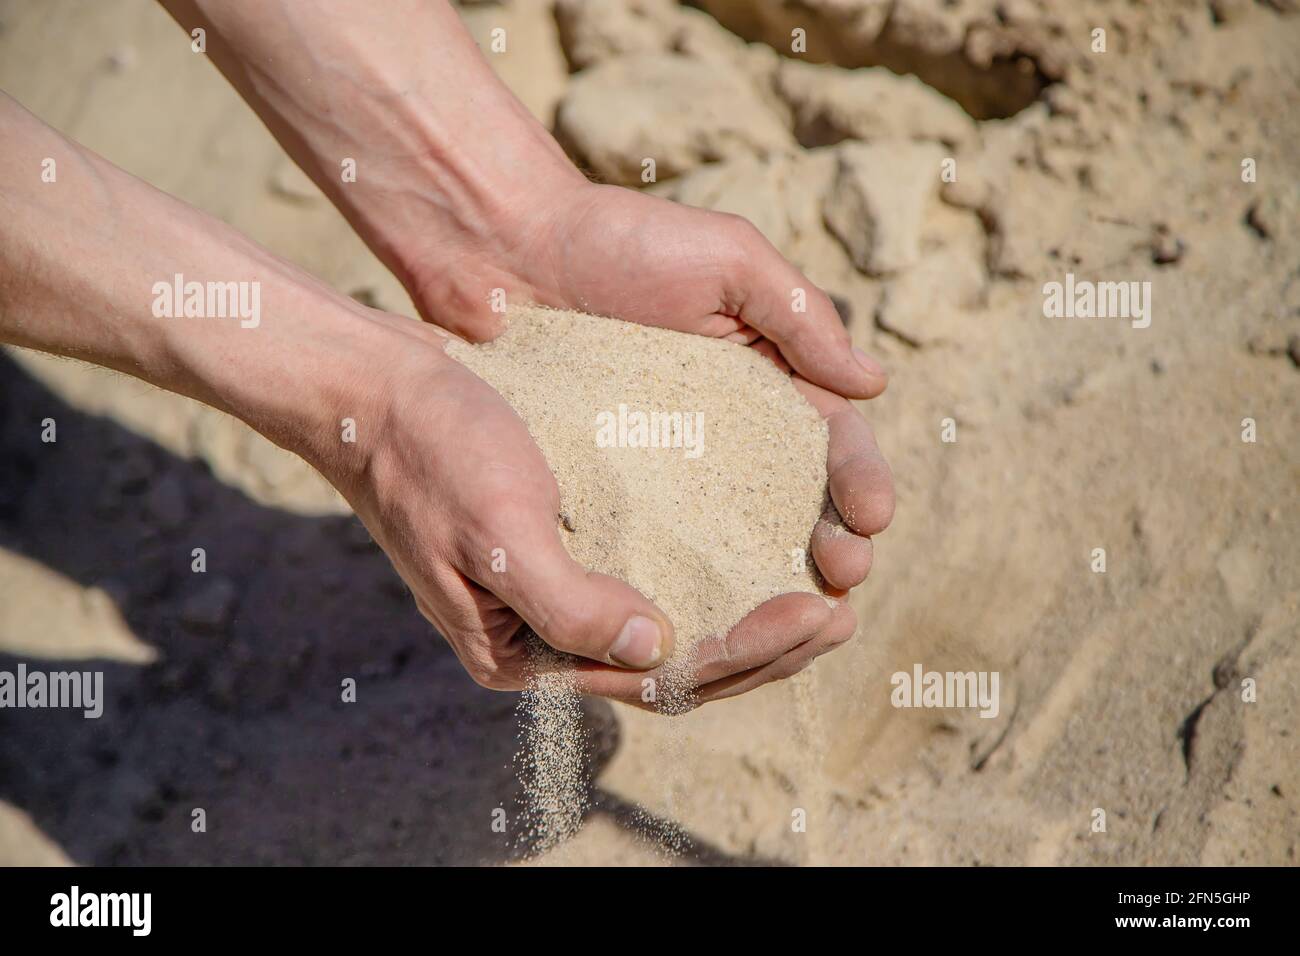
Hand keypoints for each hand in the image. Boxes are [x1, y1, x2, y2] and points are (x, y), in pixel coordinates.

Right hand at [331, 324, 873, 707]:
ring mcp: (560, 592)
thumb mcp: (496, 535)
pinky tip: (760, 547)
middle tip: (842, 613)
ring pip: (676, 624)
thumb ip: (572, 607)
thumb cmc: (432, 455)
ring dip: (747, 614)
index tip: (818, 611)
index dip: (746, 652)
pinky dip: (714, 571)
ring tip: (822, 590)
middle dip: (765, 646)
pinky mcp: (571, 546)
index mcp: (523, 653)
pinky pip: (658, 575)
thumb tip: (657, 648)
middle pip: (677, 665)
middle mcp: (546, 636)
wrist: (379, 393)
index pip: (658, 679)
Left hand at [406, 180, 895, 608]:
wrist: (505, 248)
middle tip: (844, 574)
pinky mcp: (613, 488)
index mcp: (766, 377)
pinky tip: (704, 611)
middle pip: (796, 501)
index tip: (874, 518)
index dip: (860, 482)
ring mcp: (669, 465)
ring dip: (772, 575)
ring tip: (793, 611)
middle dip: (832, 541)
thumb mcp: (728, 260)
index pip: (832, 441)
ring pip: (734, 534)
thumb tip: (874, 386)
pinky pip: (657, 541)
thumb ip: (800, 317)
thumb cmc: (620, 240)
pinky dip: (686, 577)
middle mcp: (726, 430)